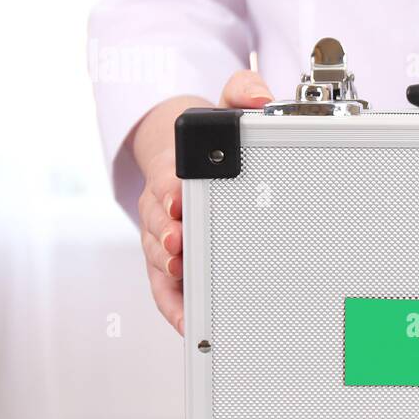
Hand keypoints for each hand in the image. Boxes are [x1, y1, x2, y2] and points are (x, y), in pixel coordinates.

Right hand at [133, 70, 272, 333]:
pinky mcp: (169, 259)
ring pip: (160, 257)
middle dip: (169, 236)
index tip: (178, 198)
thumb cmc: (203, 133)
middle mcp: (161, 205)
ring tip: (187, 283)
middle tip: (182, 245)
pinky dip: (175, 307)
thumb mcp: (224, 102)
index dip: (171, 190)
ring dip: (171, 272)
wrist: (174, 148)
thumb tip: (259, 96)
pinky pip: (166, 288)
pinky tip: (190, 326)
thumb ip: (243, 92)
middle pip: (159, 224)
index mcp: (172, 169)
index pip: (168, 179)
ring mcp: (163, 235)